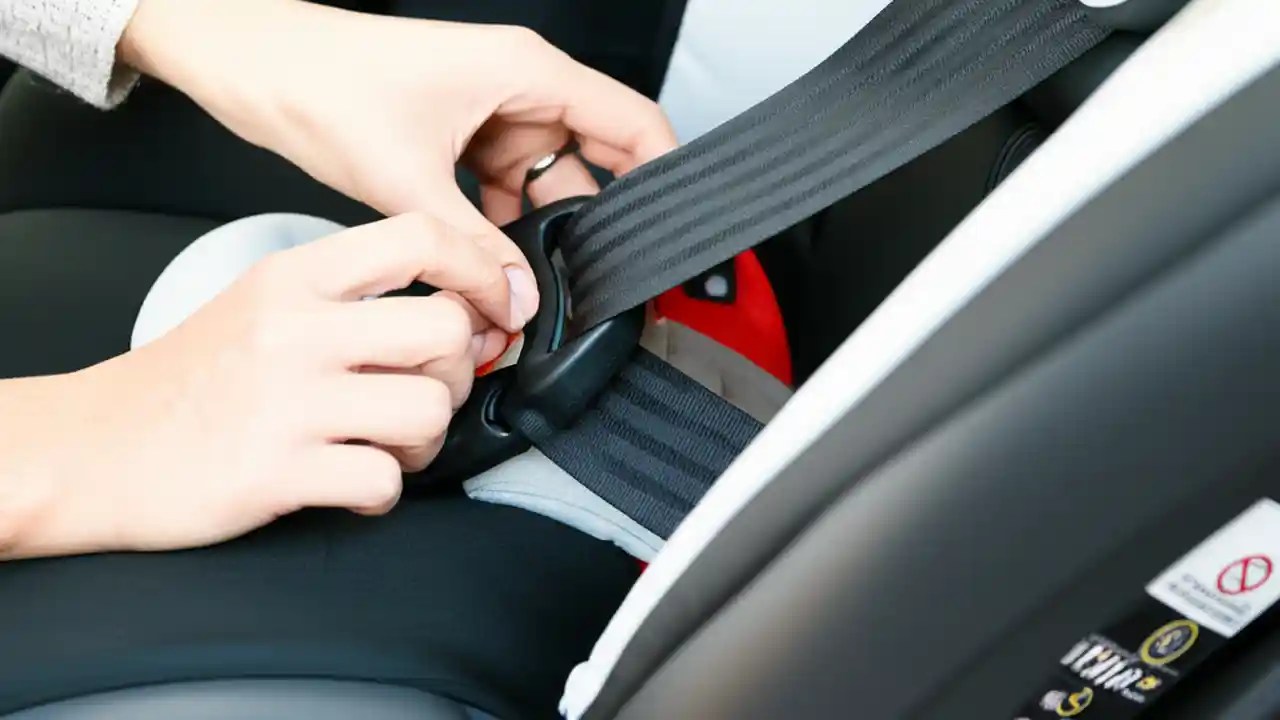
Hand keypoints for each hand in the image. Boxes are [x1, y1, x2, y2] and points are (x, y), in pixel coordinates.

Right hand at [6, 214, 512, 557]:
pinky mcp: (278, 469)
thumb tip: (462, 311)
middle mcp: (296, 329)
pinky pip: (385, 481)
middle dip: (457, 372)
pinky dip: (381, 494)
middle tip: (424, 392)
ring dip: (424, 441)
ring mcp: (288, 400)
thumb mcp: (264, 302)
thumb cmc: (194, 377)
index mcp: (296, 277)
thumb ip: (353, 297)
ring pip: (431, 410)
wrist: (95, 447)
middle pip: (447, 329)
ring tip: (386, 446)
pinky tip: (352, 485)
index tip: (496, 308)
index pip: (421, 236)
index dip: (481, 271)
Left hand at [119, 0, 678, 300]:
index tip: (668, 234)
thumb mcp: (407, 180)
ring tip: (528, 285)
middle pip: (591, 162)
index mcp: (526, 72)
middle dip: (588, 225)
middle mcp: (517, 87)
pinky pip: (502, 190)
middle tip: (587, 282)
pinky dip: (500, 229)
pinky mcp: (459, 137)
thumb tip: (516, 299)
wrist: (250, 65)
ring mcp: (488, 113)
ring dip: (536, 236)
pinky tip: (490, 267)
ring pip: (542, 185)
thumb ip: (471, 249)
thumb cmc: (318, 81)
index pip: (632, 123)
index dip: (661, 179)